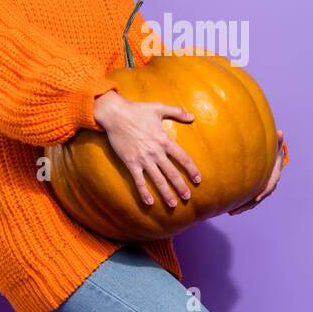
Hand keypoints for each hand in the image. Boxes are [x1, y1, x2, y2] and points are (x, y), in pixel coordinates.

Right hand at [94, 90, 201, 207]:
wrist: (115, 114)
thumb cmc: (137, 109)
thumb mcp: (159, 107)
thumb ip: (177, 112)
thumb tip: (192, 117)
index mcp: (164, 140)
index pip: (182, 158)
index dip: (191, 169)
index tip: (198, 179)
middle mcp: (156, 152)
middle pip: (172, 173)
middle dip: (181, 186)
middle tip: (187, 197)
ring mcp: (143, 159)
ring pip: (157, 180)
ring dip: (166, 193)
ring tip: (173, 204)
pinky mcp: (131, 163)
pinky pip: (139, 181)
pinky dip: (144, 192)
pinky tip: (149, 202)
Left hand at [228, 129, 284, 215]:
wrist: (274, 157)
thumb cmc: (273, 150)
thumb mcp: (275, 145)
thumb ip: (277, 141)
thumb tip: (280, 132)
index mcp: (274, 176)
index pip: (269, 186)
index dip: (263, 192)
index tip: (256, 198)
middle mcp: (269, 185)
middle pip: (259, 197)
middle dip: (249, 204)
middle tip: (237, 209)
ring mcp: (262, 189)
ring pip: (253, 201)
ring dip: (243, 207)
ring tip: (231, 212)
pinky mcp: (255, 190)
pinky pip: (248, 199)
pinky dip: (241, 204)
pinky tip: (229, 208)